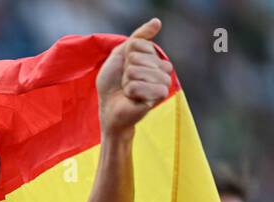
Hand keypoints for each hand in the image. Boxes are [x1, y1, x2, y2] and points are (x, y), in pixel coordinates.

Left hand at [96, 18, 173, 135]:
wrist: (109, 107)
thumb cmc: (113, 83)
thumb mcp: (121, 54)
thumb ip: (138, 38)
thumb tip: (158, 21)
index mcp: (155, 56)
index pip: (140, 44)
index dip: (127, 56)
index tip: (125, 68)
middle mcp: (163, 68)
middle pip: (138, 58)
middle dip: (126, 70)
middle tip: (126, 81)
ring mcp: (163, 82)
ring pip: (138, 72)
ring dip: (127, 81)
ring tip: (128, 89)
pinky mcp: (159, 96)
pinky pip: (140, 86)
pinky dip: (130, 91)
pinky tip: (132, 97)